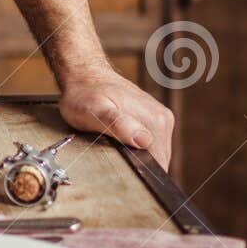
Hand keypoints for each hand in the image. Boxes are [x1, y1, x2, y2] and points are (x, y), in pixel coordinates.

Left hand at [56, 65, 174, 169]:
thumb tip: (143, 140)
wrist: (84, 74)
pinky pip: (151, 145)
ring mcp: (159, 118)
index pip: (159, 164)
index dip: (141, 173)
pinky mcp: (153, 119)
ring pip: (155, 154)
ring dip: (138, 158)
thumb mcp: (93, 111)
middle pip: (158, 161)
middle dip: (139, 166)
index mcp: (155, 120)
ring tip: (115, 149)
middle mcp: (162, 119)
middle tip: (114, 158)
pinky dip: (137, 150)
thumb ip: (117, 125)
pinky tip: (122, 143)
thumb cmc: (84, 94)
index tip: (122, 173)